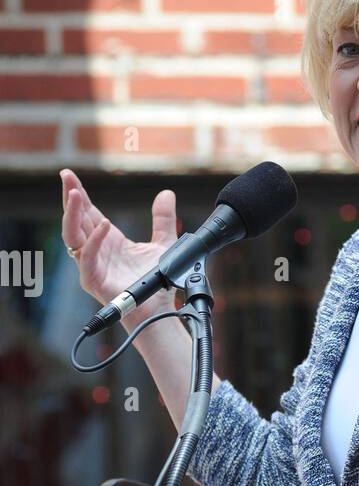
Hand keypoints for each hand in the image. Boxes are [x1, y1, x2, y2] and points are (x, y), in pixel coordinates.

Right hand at [60, 169, 178, 328]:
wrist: (160, 310)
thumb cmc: (158, 284)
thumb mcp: (164, 243)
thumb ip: (163, 219)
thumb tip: (166, 193)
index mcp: (107, 241)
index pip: (88, 213)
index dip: (79, 193)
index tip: (70, 174)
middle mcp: (96, 252)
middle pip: (76, 220)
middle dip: (69, 197)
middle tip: (66, 176)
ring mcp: (92, 266)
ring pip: (73, 236)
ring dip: (73, 214)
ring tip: (75, 194)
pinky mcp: (94, 280)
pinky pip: (88, 257)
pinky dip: (95, 240)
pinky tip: (104, 225)